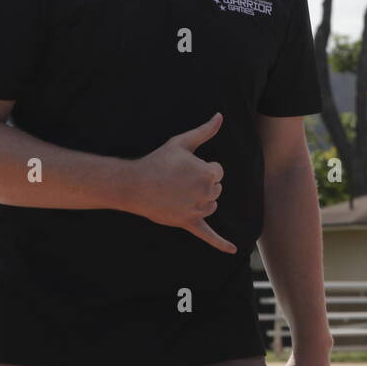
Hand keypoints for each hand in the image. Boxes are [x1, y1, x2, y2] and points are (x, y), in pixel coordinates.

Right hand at [128, 112, 235, 252]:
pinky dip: (221, 243)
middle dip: (202, 184)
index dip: (202, 167)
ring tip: (179, 192)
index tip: (184, 167)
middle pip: (216, 189)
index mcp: (208, 174)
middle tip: (180, 180)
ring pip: (211, 205)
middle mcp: (206, 193)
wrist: (134, 184)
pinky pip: (208, 235)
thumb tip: (220, 116)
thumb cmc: (158, 161)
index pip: (218, 172)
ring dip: (201, 200)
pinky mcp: (188, 222)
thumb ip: (205, 131)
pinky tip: (232, 249)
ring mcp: (197, 210)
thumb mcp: (182, 143)